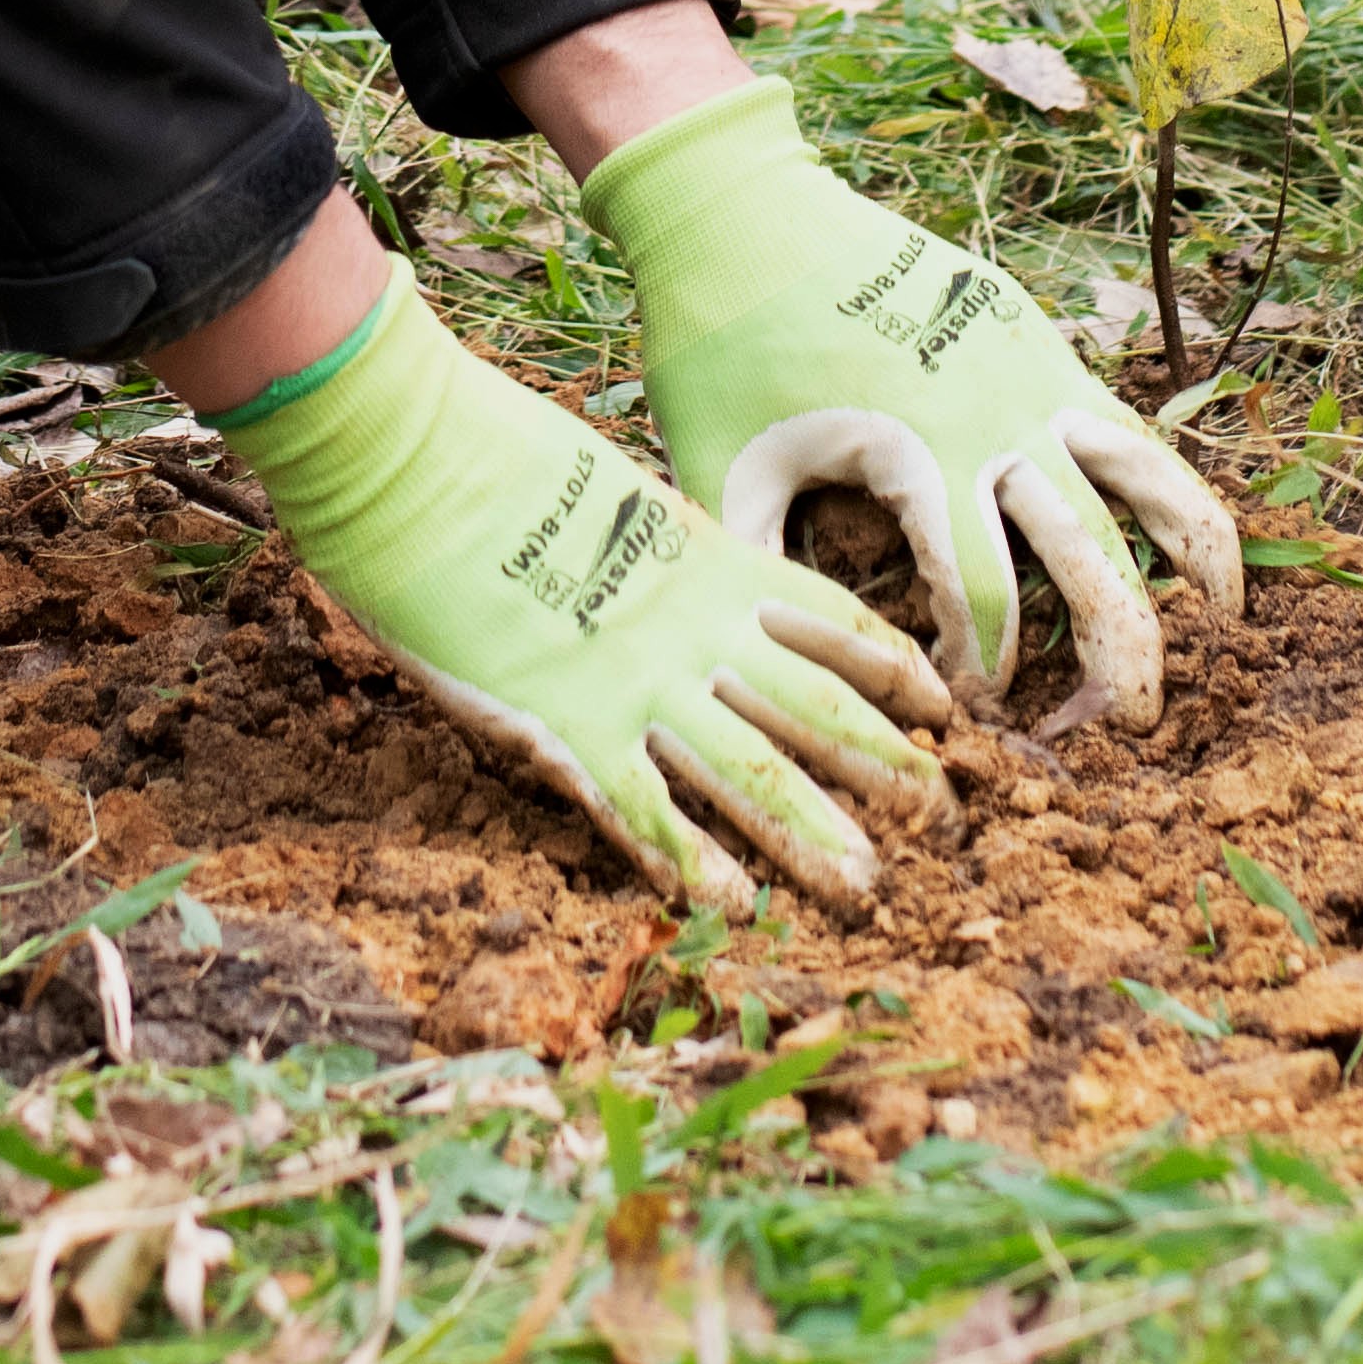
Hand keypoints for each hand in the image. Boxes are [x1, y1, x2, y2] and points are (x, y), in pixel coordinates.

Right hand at [207, 274, 957, 905]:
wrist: (419, 460)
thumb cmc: (498, 460)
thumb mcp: (612, 496)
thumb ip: (659, 550)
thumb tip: (687, 573)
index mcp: (709, 559)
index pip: (829, 618)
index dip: (890, 665)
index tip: (943, 705)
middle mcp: (694, 624)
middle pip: (815, 704)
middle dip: (884, 764)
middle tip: (944, 818)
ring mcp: (636, 678)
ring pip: (750, 766)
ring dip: (811, 830)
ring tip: (867, 884)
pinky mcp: (567, 723)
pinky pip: (645, 804)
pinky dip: (689, 856)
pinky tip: (729, 903)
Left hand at [581, 78, 1242, 719]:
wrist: (744, 206)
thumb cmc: (721, 346)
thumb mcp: (720, 469)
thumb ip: (754, 572)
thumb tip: (769, 674)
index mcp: (923, 456)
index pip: (989, 600)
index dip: (989, 674)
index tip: (976, 718)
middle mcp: (1000, 419)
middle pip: (1096, 563)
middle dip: (1119, 658)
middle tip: (1129, 730)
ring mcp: (1034, 374)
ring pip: (1154, 482)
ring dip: (1196, 563)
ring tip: (1224, 631)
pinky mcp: (1041, 343)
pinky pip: (1131, 427)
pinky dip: (1170, 487)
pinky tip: (1181, 536)